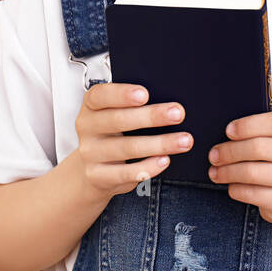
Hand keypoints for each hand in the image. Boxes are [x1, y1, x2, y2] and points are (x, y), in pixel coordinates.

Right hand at [73, 83, 193, 199]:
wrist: (92, 171)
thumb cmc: (112, 134)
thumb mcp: (116, 114)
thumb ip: (134, 107)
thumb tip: (169, 106)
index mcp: (91, 106)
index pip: (100, 95)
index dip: (121, 94)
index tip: (145, 94)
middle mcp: (88, 128)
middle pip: (118, 120)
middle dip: (151, 116)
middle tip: (178, 113)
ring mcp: (90, 153)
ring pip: (127, 148)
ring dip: (159, 143)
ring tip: (183, 140)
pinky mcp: (98, 176)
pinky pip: (125, 173)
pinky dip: (148, 167)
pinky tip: (164, 160)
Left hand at [207, 111, 271, 225]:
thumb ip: (259, 130)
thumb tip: (226, 133)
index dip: (247, 126)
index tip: (228, 131)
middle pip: (258, 148)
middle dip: (230, 151)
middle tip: (213, 155)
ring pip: (252, 172)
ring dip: (227, 172)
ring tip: (215, 172)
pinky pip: (252, 193)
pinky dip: (235, 189)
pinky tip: (231, 186)